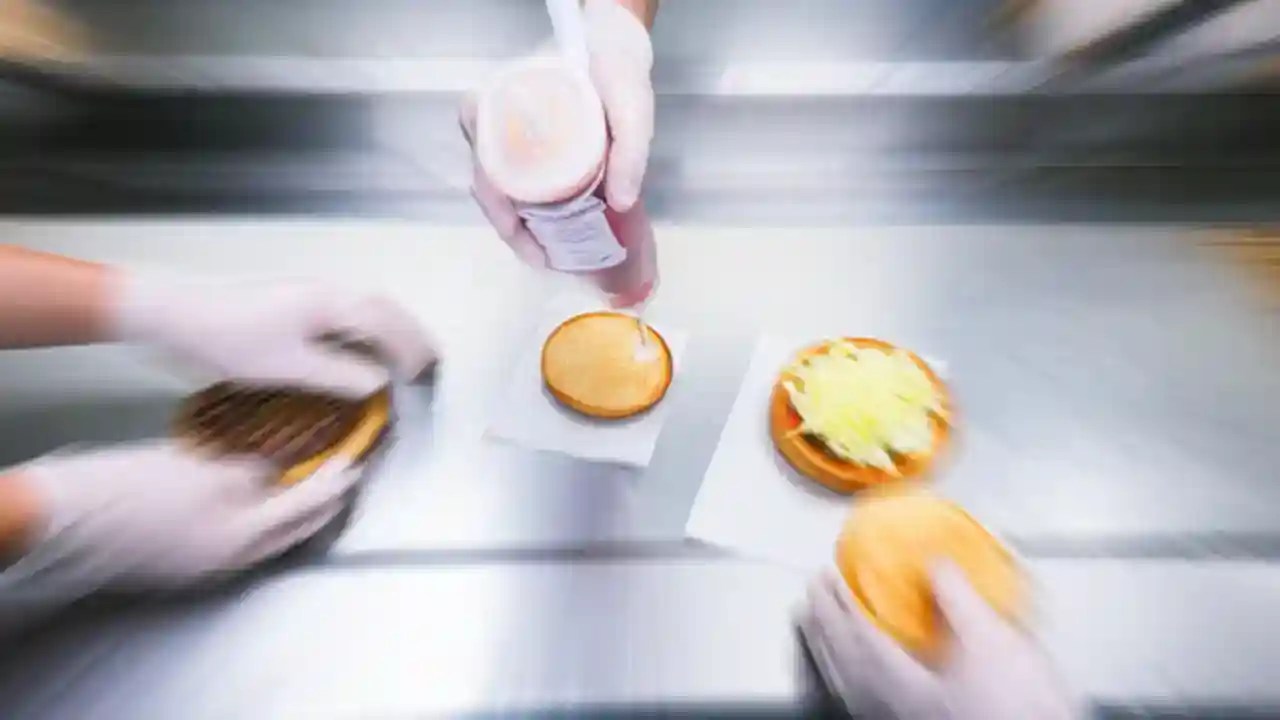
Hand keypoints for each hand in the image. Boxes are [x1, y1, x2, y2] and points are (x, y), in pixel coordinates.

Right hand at [2, 441, 361, 595]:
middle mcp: (230, 561)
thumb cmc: (130, 487)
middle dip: (323, 504)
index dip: (333, 481)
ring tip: (305, 485)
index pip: (305, 505)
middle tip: (342, 477)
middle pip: (293, 532)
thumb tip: (271, 474)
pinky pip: (235, 542)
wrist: (70, 518)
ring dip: (290, 514)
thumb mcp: (200, 466)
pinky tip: (251, 499)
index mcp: (240, 537)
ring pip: (265, 539)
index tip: (352, 462)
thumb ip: (246, 472)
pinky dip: (254, 521)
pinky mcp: (183, 564)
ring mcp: (205, 567)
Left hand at [113, 273, 437, 398]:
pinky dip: (366, 328)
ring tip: (401, 356)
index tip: (423, 375)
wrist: (174, 311)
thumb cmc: (229, 340)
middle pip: (382, 307)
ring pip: (364, 306)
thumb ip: (338, 376)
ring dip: (389, 329)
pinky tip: (359, 349)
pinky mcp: (293, 299)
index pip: (386, 322)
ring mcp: (308, 292)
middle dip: (408, 334)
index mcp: (329, 303)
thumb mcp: (286, 367)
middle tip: (427, 361)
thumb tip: (379, 383)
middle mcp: (325, 290)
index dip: (410, 349)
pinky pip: (347, 310)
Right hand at [459, 0, 654, 267]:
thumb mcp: (630, 105)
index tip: (529, 242)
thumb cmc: (615, 70)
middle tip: (545, 260)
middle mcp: (490, 119)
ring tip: (550, 256)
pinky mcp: (518, 146)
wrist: (613, 46)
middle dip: (513, 230)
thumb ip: (630, 148)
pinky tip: (550, 235)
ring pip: (498, 189)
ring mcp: (501, 134)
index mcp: (499, 103)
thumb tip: (620, 203)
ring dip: (519, 225)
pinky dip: (527, 212)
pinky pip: (512, 184)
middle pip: (488, 185)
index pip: (486, 167)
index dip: (501, 212)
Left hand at [798, 565, 1079, 719]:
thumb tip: (935, 563)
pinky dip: (849, 677)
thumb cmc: (1021, 708)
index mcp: (899, 680)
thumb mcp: (994, 641)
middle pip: (841, 661)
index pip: (853, 633)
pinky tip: (859, 672)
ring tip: (823, 628)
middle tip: (813, 597)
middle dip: (823, 623)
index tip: (824, 576)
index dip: (836, 601)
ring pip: (847, 684)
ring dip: (829, 650)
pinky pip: (861, 699)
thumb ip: (958, 598)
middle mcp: (888, 704)